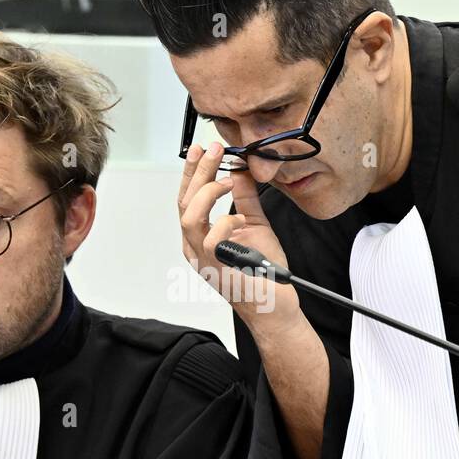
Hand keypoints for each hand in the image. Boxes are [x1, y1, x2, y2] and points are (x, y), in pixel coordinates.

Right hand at [178, 142, 301, 331]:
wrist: (273, 309)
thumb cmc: (262, 275)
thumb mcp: (255, 227)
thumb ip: (246, 200)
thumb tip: (241, 170)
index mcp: (200, 238)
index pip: (188, 199)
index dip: (192, 172)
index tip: (201, 149)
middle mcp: (195, 248)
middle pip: (185, 202)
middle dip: (198, 171)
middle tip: (213, 149)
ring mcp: (204, 260)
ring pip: (190, 218)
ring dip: (207, 193)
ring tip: (227, 181)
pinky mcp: (218, 269)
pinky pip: (211, 240)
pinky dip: (225, 222)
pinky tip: (239, 219)